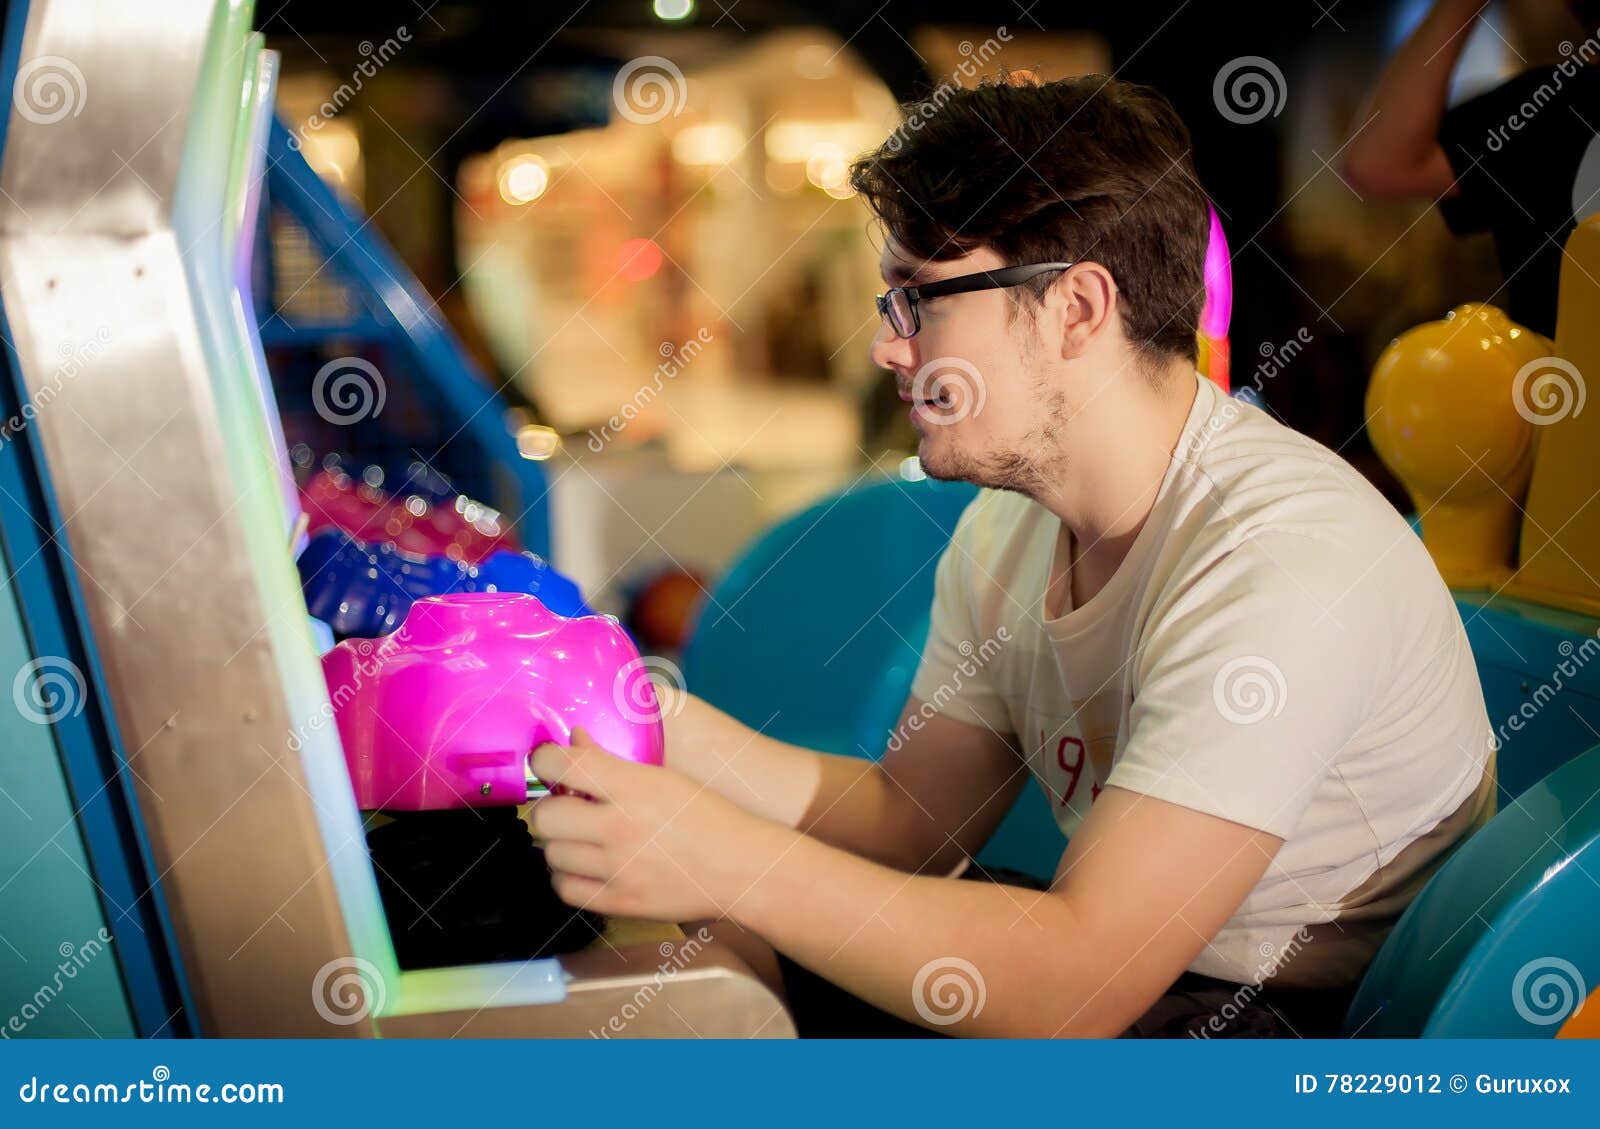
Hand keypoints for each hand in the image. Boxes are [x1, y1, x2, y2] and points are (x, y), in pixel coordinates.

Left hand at [528, 728, 767, 921]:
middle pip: (545, 817)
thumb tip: (574, 741)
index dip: (544, 760)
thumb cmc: (706, 816)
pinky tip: (585, 866)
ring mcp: (618, 870)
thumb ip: (612, 761)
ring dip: (560, 843)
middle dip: (550, 809)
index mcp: (633, 787)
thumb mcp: (662, 778)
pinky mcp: (620, 902)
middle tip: (567, 808)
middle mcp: (620, 828)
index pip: (561, 764)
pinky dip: (567, 877)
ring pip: (551, 854)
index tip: (548, 763)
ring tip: (580, 839)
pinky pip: (565, 890)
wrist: (741, 867)